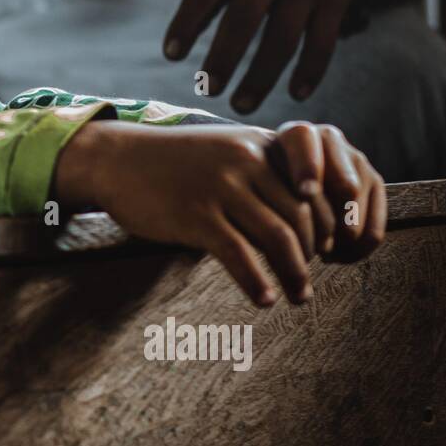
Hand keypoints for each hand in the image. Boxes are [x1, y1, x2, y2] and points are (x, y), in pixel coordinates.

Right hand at [54, 120, 385, 305]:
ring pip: (278, 239)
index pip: (315, 190)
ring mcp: (221, 188)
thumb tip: (299, 212)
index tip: (327, 252)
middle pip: (302, 217)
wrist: (116, 159)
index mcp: (259, 145)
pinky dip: (257, 283)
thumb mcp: (223, 150)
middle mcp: (246, 162)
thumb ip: (260, 171)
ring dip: (295, 275)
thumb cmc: (172, 162)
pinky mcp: (196, 215)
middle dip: (314, 255)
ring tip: (298, 297)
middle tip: (310, 279)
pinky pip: (239, 256)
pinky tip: (264, 301)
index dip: (329, 227)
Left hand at [162, 0, 373, 112]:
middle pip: (243, 18)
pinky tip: (295, 95)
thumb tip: (178, 46)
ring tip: (240, 104)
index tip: (171, 55)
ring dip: (261, 77)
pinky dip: (310, 71)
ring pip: (283, 38)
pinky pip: (323, 41)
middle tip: (207, 90)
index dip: (186, 24)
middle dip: (223, 58)